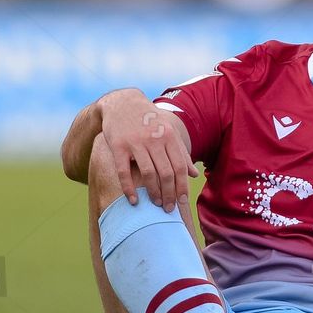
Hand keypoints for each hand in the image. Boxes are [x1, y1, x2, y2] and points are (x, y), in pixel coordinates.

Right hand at [98, 90, 197, 210]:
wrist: (122, 103)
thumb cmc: (149, 122)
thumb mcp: (168, 132)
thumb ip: (181, 153)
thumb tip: (194, 175)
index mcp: (169, 137)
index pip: (180, 167)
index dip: (182, 187)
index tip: (182, 203)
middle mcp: (154, 139)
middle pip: (166, 173)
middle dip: (169, 194)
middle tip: (169, 209)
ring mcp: (136, 143)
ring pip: (148, 174)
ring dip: (154, 193)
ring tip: (156, 205)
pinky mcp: (118, 146)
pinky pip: (124, 172)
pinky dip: (129, 189)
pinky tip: (134, 201)